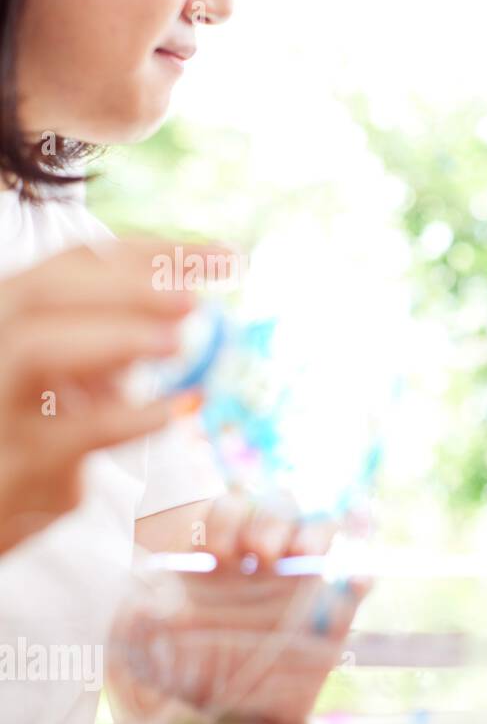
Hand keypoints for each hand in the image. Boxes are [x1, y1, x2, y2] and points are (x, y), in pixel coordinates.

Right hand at [0, 239, 223, 554]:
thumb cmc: (23, 445)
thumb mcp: (63, 385)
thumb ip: (103, 347)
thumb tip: (179, 311)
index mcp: (5, 321)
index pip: (72, 264)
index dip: (150, 254)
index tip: (227, 258)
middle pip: (44, 293)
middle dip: (125, 286)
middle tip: (197, 299)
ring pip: (36, 349)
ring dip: (112, 336)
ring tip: (177, 341)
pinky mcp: (10, 469)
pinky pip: (69, 436)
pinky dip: (125, 420)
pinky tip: (170, 413)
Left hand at [110, 496, 367, 723]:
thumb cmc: (170, 679)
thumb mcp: (142, 644)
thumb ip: (140, 620)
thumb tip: (141, 606)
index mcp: (218, 555)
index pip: (229, 509)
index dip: (224, 519)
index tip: (214, 552)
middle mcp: (261, 562)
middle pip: (279, 509)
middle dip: (270, 520)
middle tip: (258, 552)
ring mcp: (299, 586)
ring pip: (320, 531)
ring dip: (313, 533)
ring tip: (301, 555)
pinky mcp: (330, 621)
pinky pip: (354, 588)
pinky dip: (359, 579)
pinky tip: (354, 581)